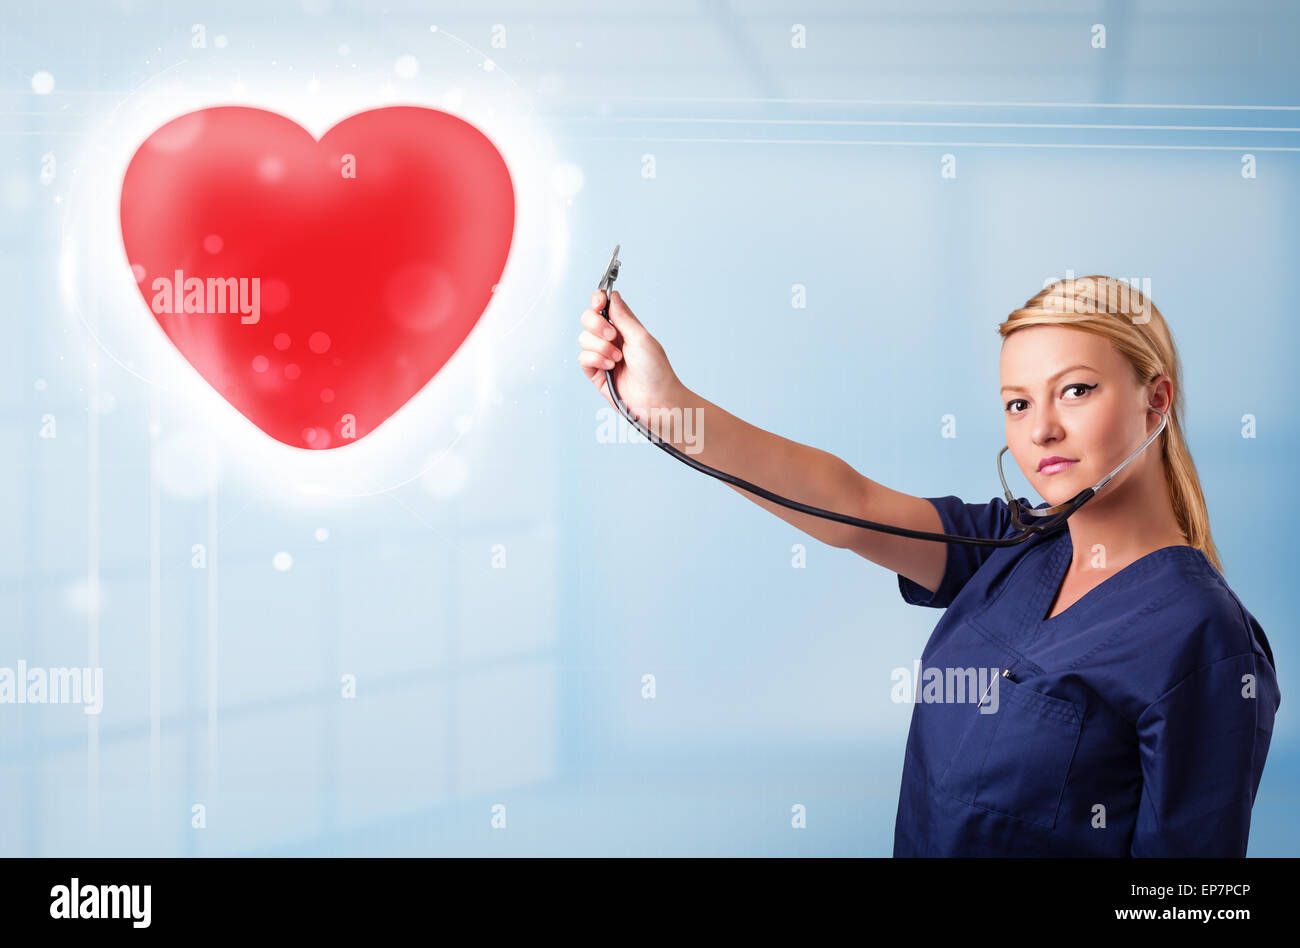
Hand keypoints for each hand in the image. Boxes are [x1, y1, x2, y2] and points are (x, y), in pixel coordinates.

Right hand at [578, 289, 681, 426]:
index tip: (599, 302)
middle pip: (588, 319)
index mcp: (625, 326)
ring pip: (584, 339)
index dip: (598, 300)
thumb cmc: (656, 370)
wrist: (656, 400)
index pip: (604, 305)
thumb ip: (623, 317)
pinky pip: (583, 358)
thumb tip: (612, 296)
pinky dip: (595, 360)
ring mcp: (602, 355)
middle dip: (596, 324)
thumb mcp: (641, 338)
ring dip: (600, 347)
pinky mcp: (596, 372)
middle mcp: (612, 339)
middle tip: (612, 335)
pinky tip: (610, 367)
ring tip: (617, 359)